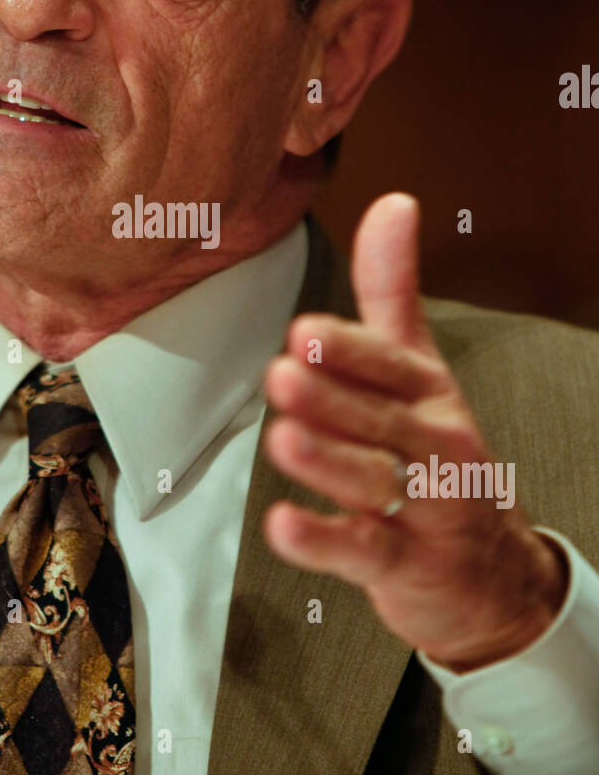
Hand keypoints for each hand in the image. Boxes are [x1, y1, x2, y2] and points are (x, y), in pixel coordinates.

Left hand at [262, 192, 568, 671]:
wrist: (491, 571)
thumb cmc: (440, 456)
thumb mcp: (421, 370)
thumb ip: (393, 291)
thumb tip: (391, 202)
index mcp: (428, 394)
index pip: (391, 366)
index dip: (350, 351)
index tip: (305, 332)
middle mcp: (432, 447)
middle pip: (381, 421)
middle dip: (334, 399)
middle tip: (285, 373)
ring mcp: (423, 508)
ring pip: (374, 482)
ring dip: (328, 463)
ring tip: (283, 439)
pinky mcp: (403, 565)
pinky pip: (363, 552)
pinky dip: (322, 542)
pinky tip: (283, 524)